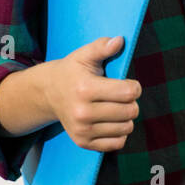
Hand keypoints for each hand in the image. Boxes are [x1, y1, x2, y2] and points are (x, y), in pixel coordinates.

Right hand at [45, 35, 141, 151]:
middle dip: (132, 102)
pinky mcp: (83, 142)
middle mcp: (82, 113)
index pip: (128, 93)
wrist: (49, 93)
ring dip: (127, 117)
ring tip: (115, 107)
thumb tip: (119, 40)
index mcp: (85, 89)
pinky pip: (117, 143)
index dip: (135, 86)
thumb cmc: (72, 71)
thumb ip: (102, 47)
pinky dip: (120, 133)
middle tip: (121, 96)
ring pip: (126, 128)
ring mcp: (82, 130)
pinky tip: (111, 121)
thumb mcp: (84, 55)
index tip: (128, 83)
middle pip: (130, 111)